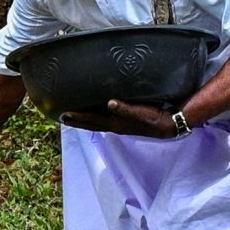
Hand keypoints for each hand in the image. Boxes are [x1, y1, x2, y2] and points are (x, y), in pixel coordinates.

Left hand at [63, 99, 184, 137]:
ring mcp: (119, 125)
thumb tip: (109, 103)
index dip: (78, 117)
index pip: (92, 120)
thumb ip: (125, 109)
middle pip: (90, 124)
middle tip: (61, 117)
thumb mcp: (140, 112)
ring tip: (73, 117)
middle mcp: (114, 126)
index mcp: (115, 124)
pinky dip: (96, 117)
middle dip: (76, 121)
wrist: (169, 125)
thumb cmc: (154, 118)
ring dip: (84, 120)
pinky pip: (105, 120)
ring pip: (97, 123)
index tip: (63, 113)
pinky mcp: (125, 123)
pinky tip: (95, 113)